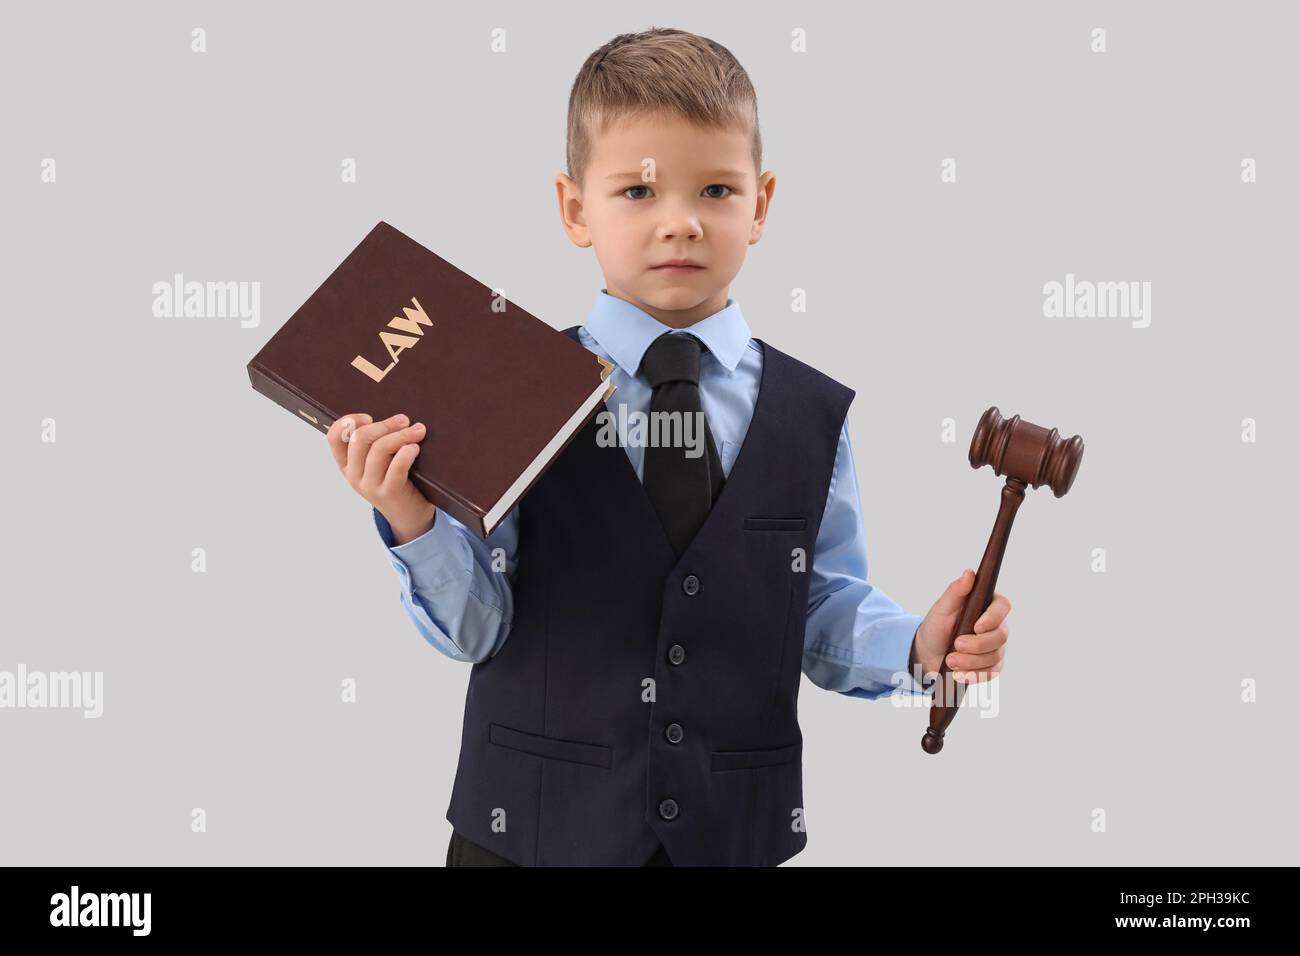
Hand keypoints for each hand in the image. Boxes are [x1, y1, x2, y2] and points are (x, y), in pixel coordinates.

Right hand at [327, 411, 437, 543]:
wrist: (409, 516)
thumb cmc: (397, 480)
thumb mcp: (379, 462)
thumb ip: (375, 442)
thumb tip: (393, 416)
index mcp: (346, 464)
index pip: (333, 437)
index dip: (348, 422)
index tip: (368, 417)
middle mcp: (353, 475)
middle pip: (360, 439)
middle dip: (384, 425)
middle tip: (404, 420)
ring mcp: (369, 486)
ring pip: (380, 450)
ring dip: (401, 435)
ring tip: (418, 431)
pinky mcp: (389, 493)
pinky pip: (396, 467)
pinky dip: (406, 453)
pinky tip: (415, 448)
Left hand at [910, 569, 1010, 683]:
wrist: (927, 652)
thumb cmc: (936, 626)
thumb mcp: (942, 607)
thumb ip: (956, 591)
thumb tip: (970, 573)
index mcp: (987, 606)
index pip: (1003, 607)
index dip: (993, 618)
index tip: (976, 626)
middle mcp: (996, 626)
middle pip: (1001, 636)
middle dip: (977, 644)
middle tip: (956, 646)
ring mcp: (996, 647)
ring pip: (995, 657)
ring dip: (971, 661)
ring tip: (950, 661)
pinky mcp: (991, 665)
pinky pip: (991, 673)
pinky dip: (974, 675)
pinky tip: (959, 675)